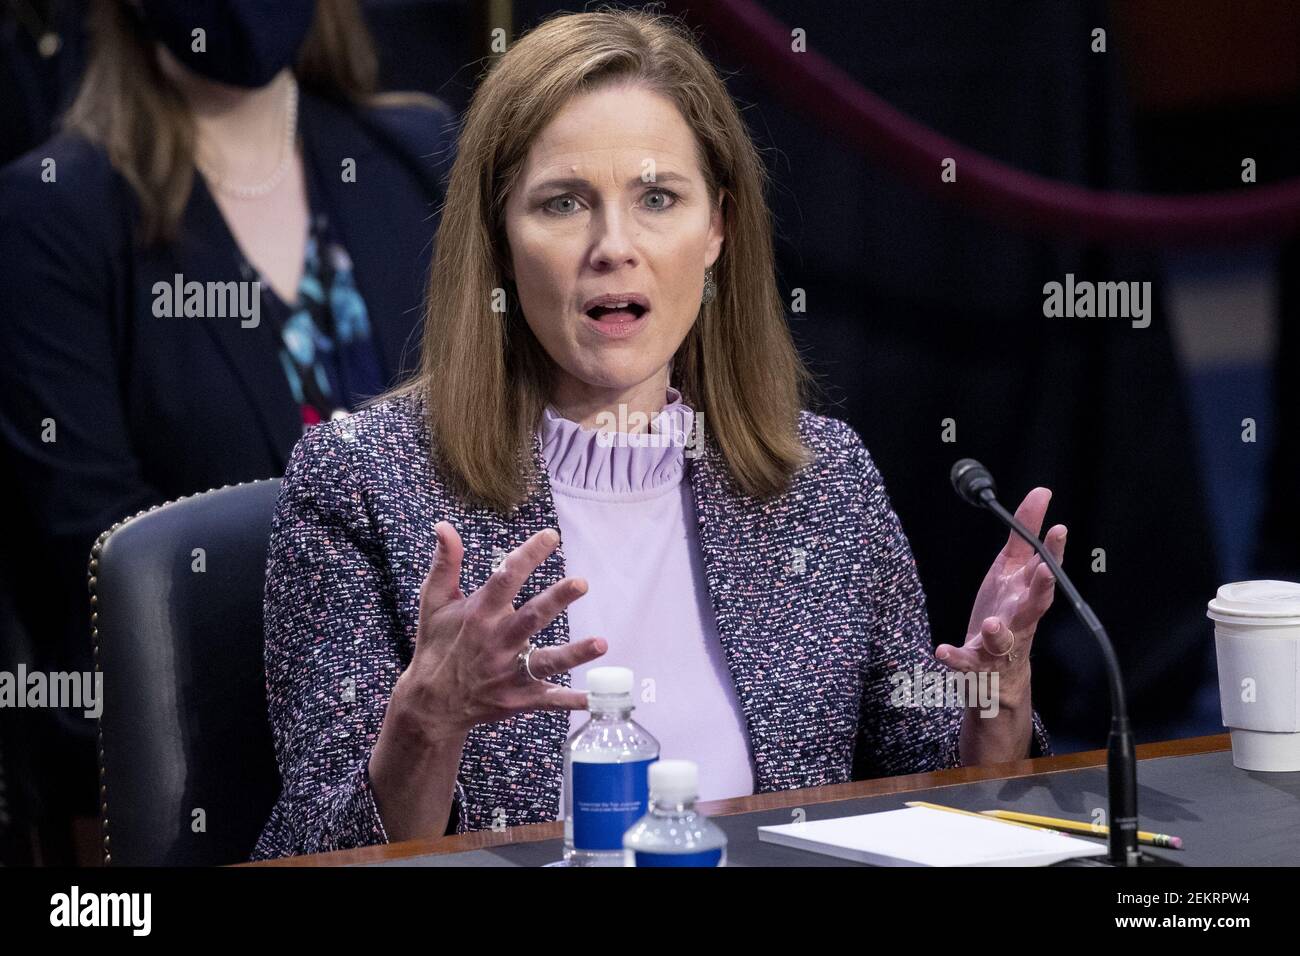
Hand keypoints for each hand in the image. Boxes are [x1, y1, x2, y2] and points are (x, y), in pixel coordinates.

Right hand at [394, 521, 606, 743]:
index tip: (551, 536)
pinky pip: (548, 700)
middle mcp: (496, 642)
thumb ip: (446, 563)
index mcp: (478, 614)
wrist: (431, 703)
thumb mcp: (434, 602)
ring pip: (545, 662)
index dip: (528, 555)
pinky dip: (572, 700)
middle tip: (581, 583)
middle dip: (556, 600)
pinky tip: (595, 698)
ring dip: (574, 653)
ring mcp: (508, 673)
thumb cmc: (437, 644)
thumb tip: (444, 525)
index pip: (505, 578)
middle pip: (531, 618)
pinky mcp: (517, 699)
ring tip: (602, 643)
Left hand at [936, 487, 1065, 706]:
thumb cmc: (1008, 611)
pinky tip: (942, 650)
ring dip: (998, 632)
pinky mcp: (976, 663)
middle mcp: (1019, 619)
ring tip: (993, 624)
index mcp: (1026, 594)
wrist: (998, 672)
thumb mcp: (1012, 568)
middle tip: (1045, 571)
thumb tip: (1042, 492)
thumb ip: (1025, 533)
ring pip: (1003, 639)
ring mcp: (998, 644)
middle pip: (1035, 606)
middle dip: (1042, 588)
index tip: (1058, 528)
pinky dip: (955, 657)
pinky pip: (966, 662)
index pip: (1045, 571)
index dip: (1053, 550)